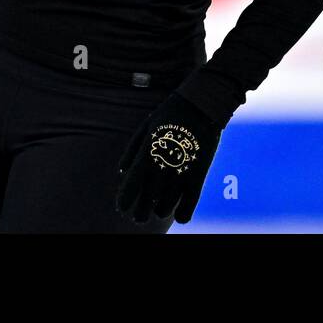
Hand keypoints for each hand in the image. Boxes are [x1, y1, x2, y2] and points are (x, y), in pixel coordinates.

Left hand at [114, 91, 222, 224]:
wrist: (200, 105)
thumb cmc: (169, 114)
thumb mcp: (145, 128)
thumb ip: (131, 151)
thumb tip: (121, 172)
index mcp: (145, 156)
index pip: (129, 189)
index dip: (123, 203)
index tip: (122, 208)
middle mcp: (161, 168)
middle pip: (145, 204)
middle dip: (140, 214)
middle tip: (139, 217)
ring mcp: (180, 174)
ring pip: (165, 207)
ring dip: (159, 211)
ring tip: (157, 209)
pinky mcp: (198, 176)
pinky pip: (189, 205)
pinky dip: (183, 214)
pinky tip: (179, 216)